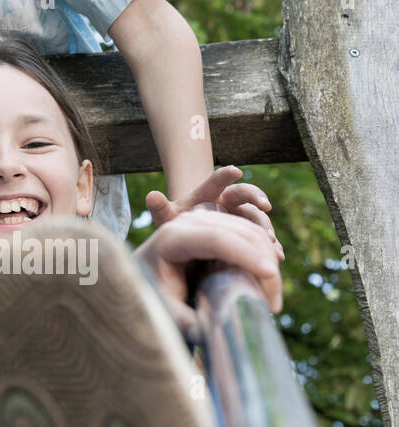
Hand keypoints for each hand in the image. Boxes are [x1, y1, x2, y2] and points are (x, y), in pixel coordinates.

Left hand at [135, 208, 283, 335]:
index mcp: (171, 238)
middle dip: (264, 265)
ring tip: (270, 299)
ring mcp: (205, 219)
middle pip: (240, 232)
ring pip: (250, 231)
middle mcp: (188, 221)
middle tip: (272, 305)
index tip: (270, 276)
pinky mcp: (218, 224)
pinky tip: (266, 284)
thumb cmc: (152, 291)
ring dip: (269, 262)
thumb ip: (183, 320)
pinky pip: (250, 234)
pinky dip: (265, 256)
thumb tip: (208, 333)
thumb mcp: (163, 308)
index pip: (216, 238)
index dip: (246, 254)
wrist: (146, 272)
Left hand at [145, 165, 283, 260]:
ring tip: (270, 239)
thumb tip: (150, 195)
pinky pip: (262, 238)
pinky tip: (278, 256)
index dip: (225, 175)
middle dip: (256, 197)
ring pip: (257, 217)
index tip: (235, 170)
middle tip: (265, 205)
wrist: (192, 235)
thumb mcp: (168, 217)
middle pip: (245, 193)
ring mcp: (242, 217)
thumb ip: (160, 209)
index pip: (217, 181)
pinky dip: (269, 246)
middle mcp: (229, 201)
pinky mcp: (250, 234)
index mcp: (209, 193)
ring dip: (265, 226)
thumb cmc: (179, 223)